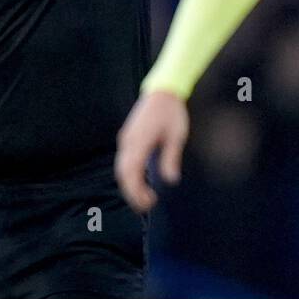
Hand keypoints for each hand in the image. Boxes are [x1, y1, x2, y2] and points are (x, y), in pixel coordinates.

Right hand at [115, 90, 188, 212]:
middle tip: (146, 207)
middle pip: (123, 174)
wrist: (163, 91)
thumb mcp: (176, 136)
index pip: (131, 174)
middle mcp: (128, 141)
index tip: (149, 203)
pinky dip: (129, 174)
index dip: (136, 192)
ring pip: (121, 167)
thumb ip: (171, 158)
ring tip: (143, 197)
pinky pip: (124, 160)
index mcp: (139, 142)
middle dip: (132, 193)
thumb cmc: (172, 113)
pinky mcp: (128, 136)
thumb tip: (171, 181)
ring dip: (130, 184)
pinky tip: (140, 180)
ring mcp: (126, 138)